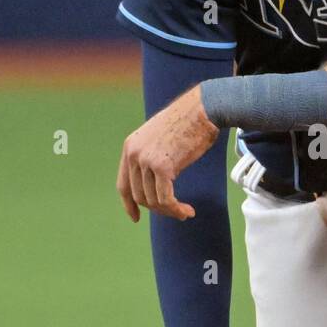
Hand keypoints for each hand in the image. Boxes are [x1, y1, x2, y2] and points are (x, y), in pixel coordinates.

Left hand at [116, 85, 218, 221]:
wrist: (203, 109)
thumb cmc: (189, 122)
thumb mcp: (161, 137)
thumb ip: (152, 155)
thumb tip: (157, 179)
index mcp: (130, 146)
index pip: (123, 184)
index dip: (129, 204)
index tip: (135, 217)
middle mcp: (134, 154)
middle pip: (139, 196)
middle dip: (157, 209)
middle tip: (175, 212)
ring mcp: (146, 160)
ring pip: (153, 200)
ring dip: (169, 211)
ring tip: (184, 212)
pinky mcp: (163, 166)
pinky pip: (166, 198)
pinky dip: (176, 209)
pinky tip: (187, 211)